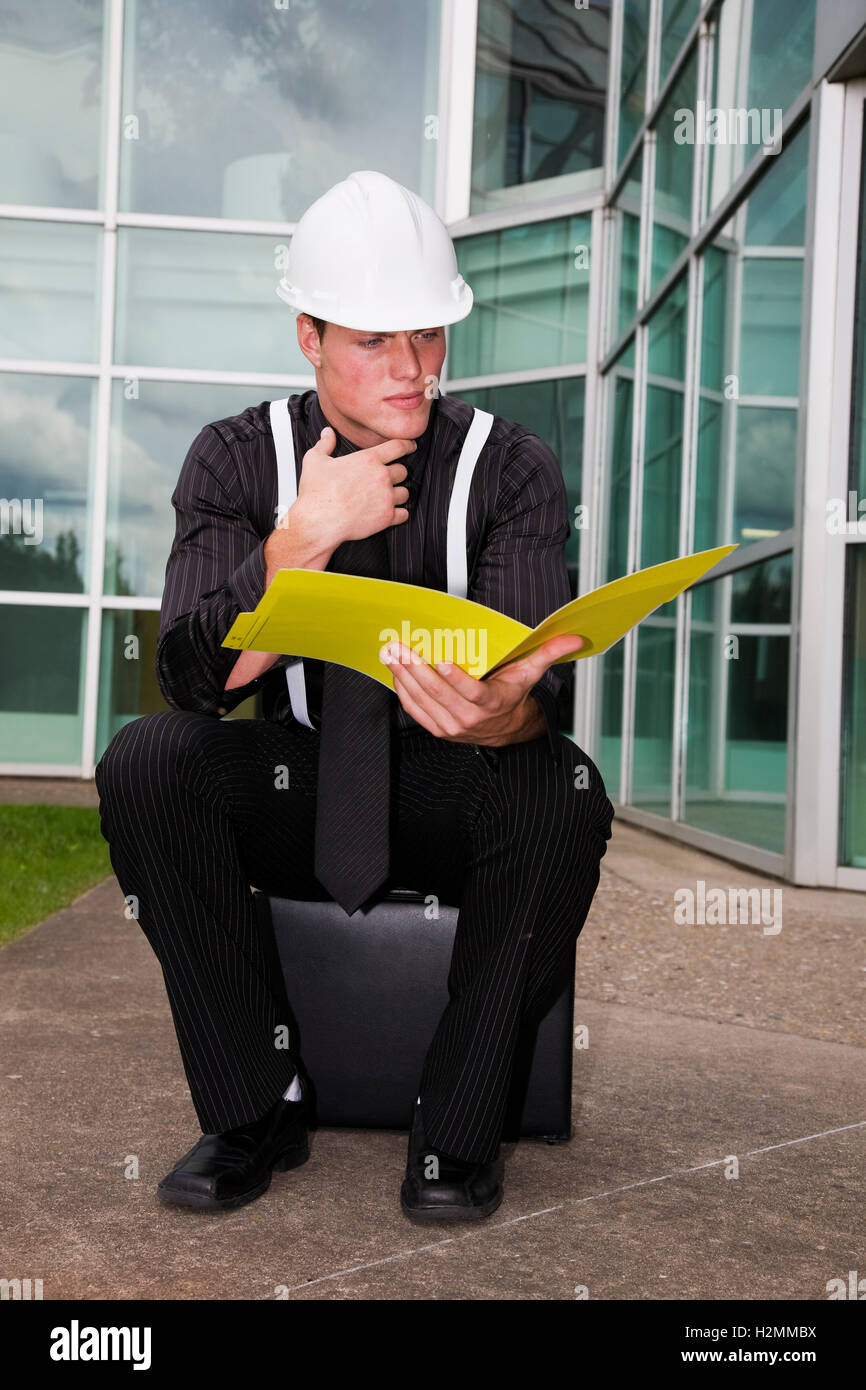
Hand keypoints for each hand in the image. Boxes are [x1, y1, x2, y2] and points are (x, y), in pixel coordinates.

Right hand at [295, 425, 414, 549]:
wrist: (319, 521)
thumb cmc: (316, 492)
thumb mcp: (314, 460)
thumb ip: (324, 444)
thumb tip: (327, 433)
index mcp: (368, 459)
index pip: (398, 446)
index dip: (407, 445)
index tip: (410, 446)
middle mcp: (382, 476)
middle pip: (403, 471)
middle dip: (396, 474)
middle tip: (386, 479)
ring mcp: (386, 497)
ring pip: (405, 493)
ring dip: (398, 494)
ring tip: (386, 497)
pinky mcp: (387, 517)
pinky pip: (404, 514)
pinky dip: (399, 514)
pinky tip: (390, 512)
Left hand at [380, 632, 583, 745]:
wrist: (505, 728)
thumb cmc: (513, 696)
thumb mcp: (531, 673)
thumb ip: (549, 653)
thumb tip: (573, 639)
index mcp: (491, 704)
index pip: (472, 693)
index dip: (455, 679)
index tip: (441, 662)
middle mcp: (468, 719)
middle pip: (438, 694)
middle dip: (415, 669)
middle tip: (400, 648)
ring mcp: (450, 726)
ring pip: (422, 701)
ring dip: (403, 677)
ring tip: (392, 655)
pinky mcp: (436, 727)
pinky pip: (415, 709)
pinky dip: (402, 690)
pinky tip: (395, 671)